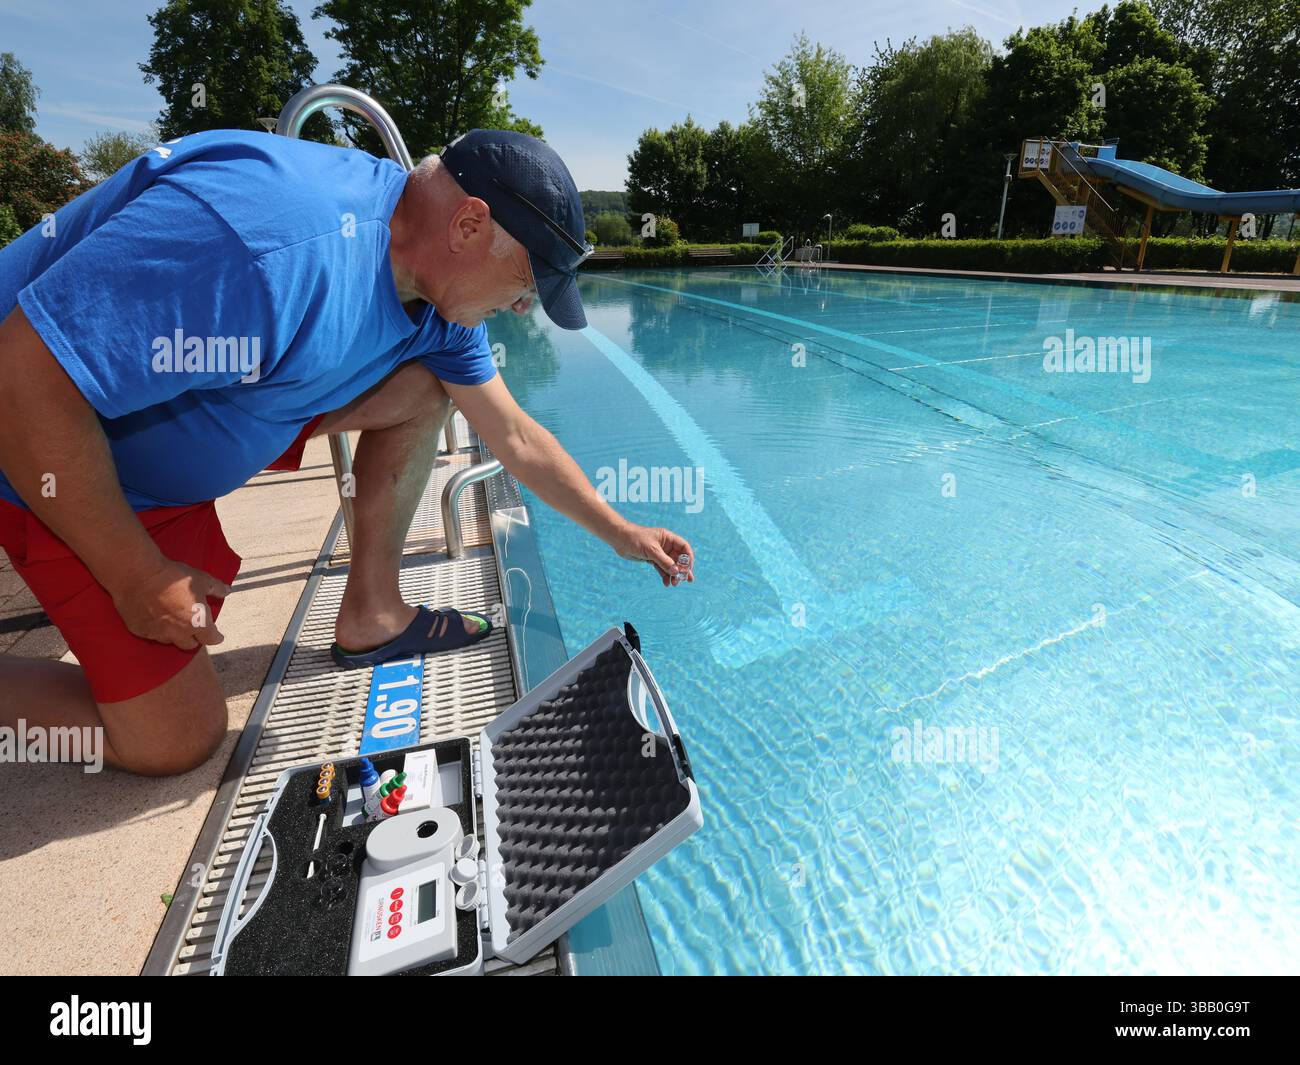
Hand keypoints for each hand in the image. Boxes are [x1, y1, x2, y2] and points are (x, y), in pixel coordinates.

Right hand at [109, 559, 233, 649]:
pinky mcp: (140, 630)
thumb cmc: (173, 576)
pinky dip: (156, 629)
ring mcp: (158, 633)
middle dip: (194, 637)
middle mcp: (178, 633)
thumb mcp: (202, 579)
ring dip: (174, 634)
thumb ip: (216, 588)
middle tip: (194, 626)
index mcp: (197, 622)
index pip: (211, 639)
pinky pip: (151, 634)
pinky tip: (155, 616)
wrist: (139, 574)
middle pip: (190, 644)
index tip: (217, 635)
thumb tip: (226, 591)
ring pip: (170, 640)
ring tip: (173, 620)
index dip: (216, 636)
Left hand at [613, 524, 695, 587]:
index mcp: (668, 538)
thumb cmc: (635, 539)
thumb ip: (664, 561)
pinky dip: (664, 575)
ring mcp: (659, 553)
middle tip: (687, 580)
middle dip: (682, 569)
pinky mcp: (652, 559)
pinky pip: (661, 568)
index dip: (688, 558)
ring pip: (670, 565)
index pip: (684, 547)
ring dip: (673, 575)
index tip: (688, 569)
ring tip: (675, 584)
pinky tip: (666, 583)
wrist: (619, 539)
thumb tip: (676, 571)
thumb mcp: (651, 550)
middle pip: (679, 558)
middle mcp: (665, 545)